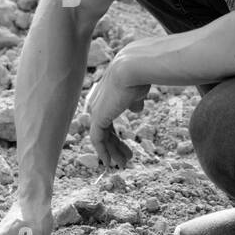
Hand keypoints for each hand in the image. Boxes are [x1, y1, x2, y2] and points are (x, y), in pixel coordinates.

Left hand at [84, 53, 148, 168]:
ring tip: (122, 164)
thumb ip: (134, 100)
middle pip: (105, 130)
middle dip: (116, 146)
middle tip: (126, 160)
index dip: (117, 136)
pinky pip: (97, 139)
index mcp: (106, 97)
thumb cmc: (138, 76)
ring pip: (102, 137)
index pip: (108, 120)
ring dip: (112, 152)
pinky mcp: (97, 117)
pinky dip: (103, 151)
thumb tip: (136, 108)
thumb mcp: (137, 91)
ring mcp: (96, 111)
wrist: (132, 69)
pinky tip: (109, 162)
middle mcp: (98, 104)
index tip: (128, 148)